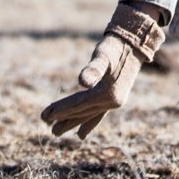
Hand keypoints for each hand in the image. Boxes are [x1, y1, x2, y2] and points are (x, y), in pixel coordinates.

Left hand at [40, 2, 164, 138]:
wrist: (135, 44)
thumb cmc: (115, 47)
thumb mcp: (103, 55)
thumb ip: (93, 69)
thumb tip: (82, 82)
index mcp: (109, 94)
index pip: (79, 104)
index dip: (61, 109)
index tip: (45, 115)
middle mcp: (113, 102)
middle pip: (82, 111)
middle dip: (63, 117)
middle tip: (43, 121)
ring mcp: (114, 102)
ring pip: (88, 115)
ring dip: (72, 122)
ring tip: (55, 131)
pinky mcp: (114, 99)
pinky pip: (98, 115)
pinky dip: (88, 123)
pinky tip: (81, 134)